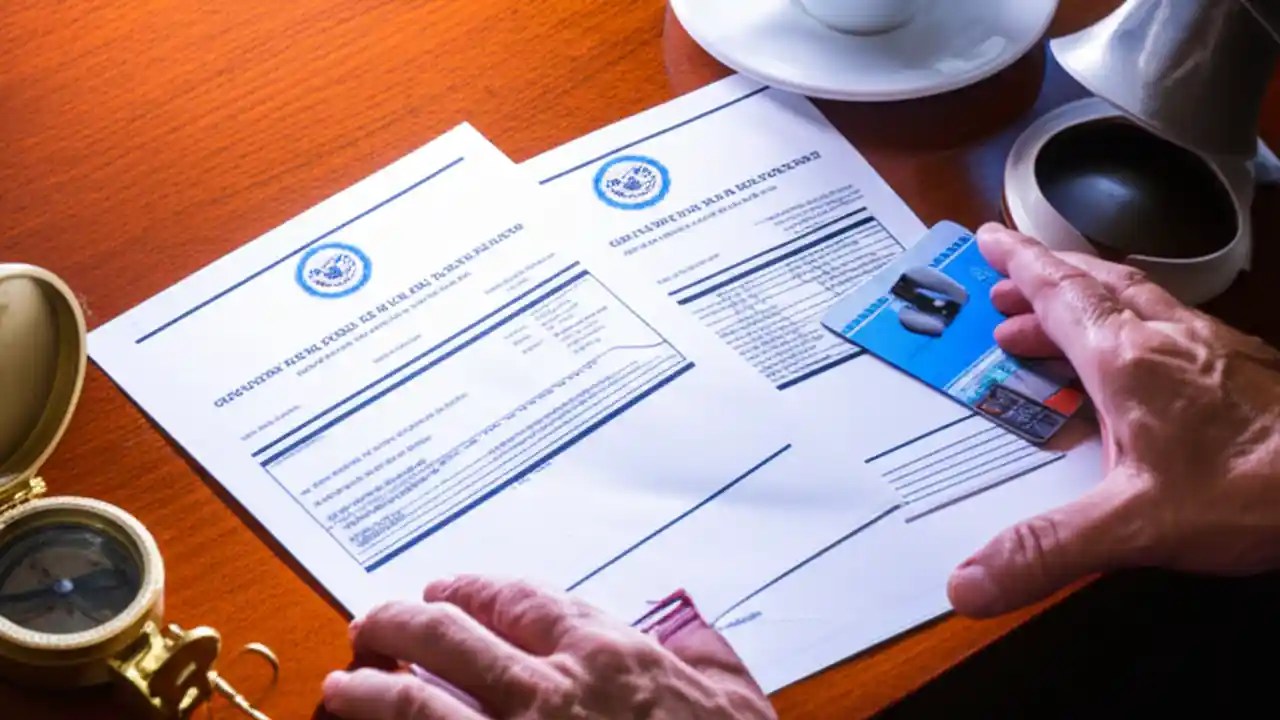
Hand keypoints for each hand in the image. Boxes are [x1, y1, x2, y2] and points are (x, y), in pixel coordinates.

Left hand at [322, 576, 775, 718]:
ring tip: (342, 687)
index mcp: (606, 657)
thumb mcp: (736, 700)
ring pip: (413, 702)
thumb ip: (706, 656)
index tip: (446, 591)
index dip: (469, 590)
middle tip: (373, 625)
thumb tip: (691, 632)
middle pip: (447, 636)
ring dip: (366, 690)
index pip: (516, 601)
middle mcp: (551, 694)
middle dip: (397, 624)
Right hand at [947, 223, 1279, 617]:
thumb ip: (1047, 550)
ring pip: (1136, 300)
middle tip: (1007, 286)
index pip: (1060, 294)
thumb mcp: (1134, 526)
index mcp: (1127, 360)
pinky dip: (1132, 324)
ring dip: (1086, 299)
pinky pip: (1171, 325)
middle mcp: (1167, 340)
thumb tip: (967, 582)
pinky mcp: (1246, 369)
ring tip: (1052, 322)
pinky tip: (1143, 356)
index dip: (1021, 265)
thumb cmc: (1257, 492)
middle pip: (1095, 287)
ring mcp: (1211, 349)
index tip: (991, 239)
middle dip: (1045, 281)